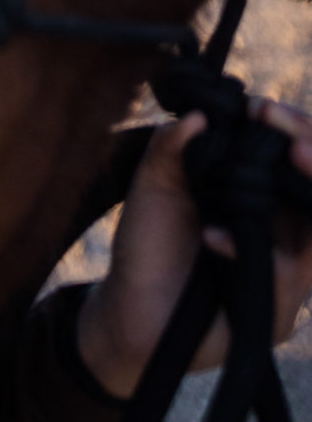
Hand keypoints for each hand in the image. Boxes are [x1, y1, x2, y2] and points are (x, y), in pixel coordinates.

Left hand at [76, 101, 311, 401]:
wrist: (128, 311)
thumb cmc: (148, 245)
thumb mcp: (153, 186)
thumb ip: (172, 148)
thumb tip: (200, 115)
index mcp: (263, 197)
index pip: (299, 159)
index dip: (296, 131)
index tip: (264, 109)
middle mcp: (284, 233)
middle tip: (290, 134)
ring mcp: (286, 273)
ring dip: (310, 189)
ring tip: (291, 155)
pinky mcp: (276, 312)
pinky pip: (286, 280)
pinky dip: (253, 255)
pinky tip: (214, 238)